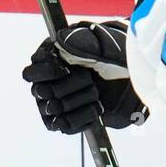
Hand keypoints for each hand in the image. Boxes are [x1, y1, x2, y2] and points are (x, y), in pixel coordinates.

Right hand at [22, 21, 147, 133]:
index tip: (65, 68)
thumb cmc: (117, 57)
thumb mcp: (103, 43)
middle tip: (90, 79)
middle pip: (42, 92)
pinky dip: (82, 118)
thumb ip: (80, 40)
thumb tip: (60, 42)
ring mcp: (56, 103)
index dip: (47, 72)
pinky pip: (64, 126)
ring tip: (96, 93)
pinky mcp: (69, 120)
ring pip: (53, 109)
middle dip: (70, 85)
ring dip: (79, 100)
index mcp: (50, 61)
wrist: (135, 81)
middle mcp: (48, 83)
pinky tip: (96, 107)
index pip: (30, 73)